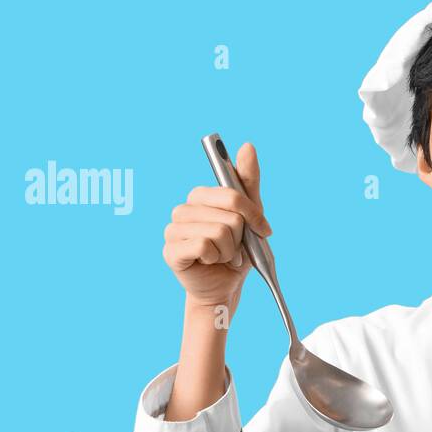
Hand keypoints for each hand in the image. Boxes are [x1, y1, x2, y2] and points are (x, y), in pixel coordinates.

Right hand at [162, 142, 273, 312]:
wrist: (226, 286)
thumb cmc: (237, 252)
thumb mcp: (250, 215)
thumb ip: (247, 181)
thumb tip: (247, 145)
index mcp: (200, 196)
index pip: (232, 194)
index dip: (252, 213)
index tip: (262, 228)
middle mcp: (183, 208)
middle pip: (229, 216)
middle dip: (241, 237)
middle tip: (235, 247)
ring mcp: (173, 229)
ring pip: (218, 232)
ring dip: (229, 250)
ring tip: (222, 256)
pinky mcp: (170, 250)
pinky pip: (203, 246)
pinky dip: (215, 258)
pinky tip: (209, 262)